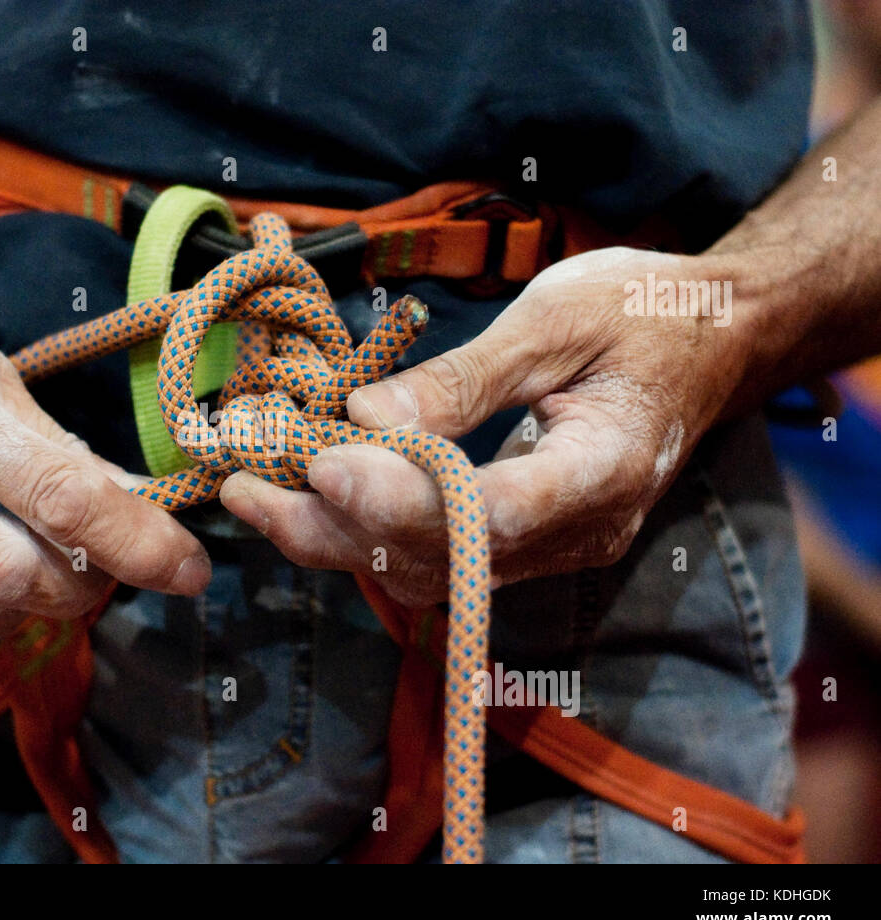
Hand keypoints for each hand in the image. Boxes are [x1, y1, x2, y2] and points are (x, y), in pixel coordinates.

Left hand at [220, 247, 748, 598]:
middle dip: (337, 525)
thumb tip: (364, 419)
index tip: (322, 461)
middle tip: (245, 485)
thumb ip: (463, 380)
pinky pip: (434, 556)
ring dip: (335, 538)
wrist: (712, 339)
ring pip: (427, 571)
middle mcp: (576, 532)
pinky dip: (363, 531)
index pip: (491, 513)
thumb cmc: (644, 310)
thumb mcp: (556, 318)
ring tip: (248, 494)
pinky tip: (303, 499)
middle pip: (443, 560)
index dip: (400, 498)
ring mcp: (551, 547)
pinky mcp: (523, 541)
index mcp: (604, 469)